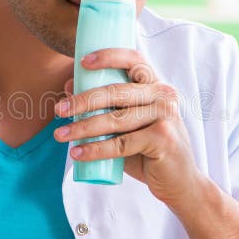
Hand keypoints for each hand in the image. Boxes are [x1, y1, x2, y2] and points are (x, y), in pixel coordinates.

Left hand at [54, 49, 203, 208]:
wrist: (180, 182)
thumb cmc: (149, 150)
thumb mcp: (126, 126)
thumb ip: (105, 108)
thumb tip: (68, 87)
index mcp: (156, 85)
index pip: (134, 60)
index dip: (109, 57)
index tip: (82, 62)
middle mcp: (164, 95)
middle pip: (116, 92)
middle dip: (83, 100)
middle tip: (58, 109)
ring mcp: (165, 116)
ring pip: (115, 119)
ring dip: (82, 127)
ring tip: (60, 135)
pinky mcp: (162, 139)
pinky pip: (120, 143)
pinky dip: (95, 149)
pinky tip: (77, 152)